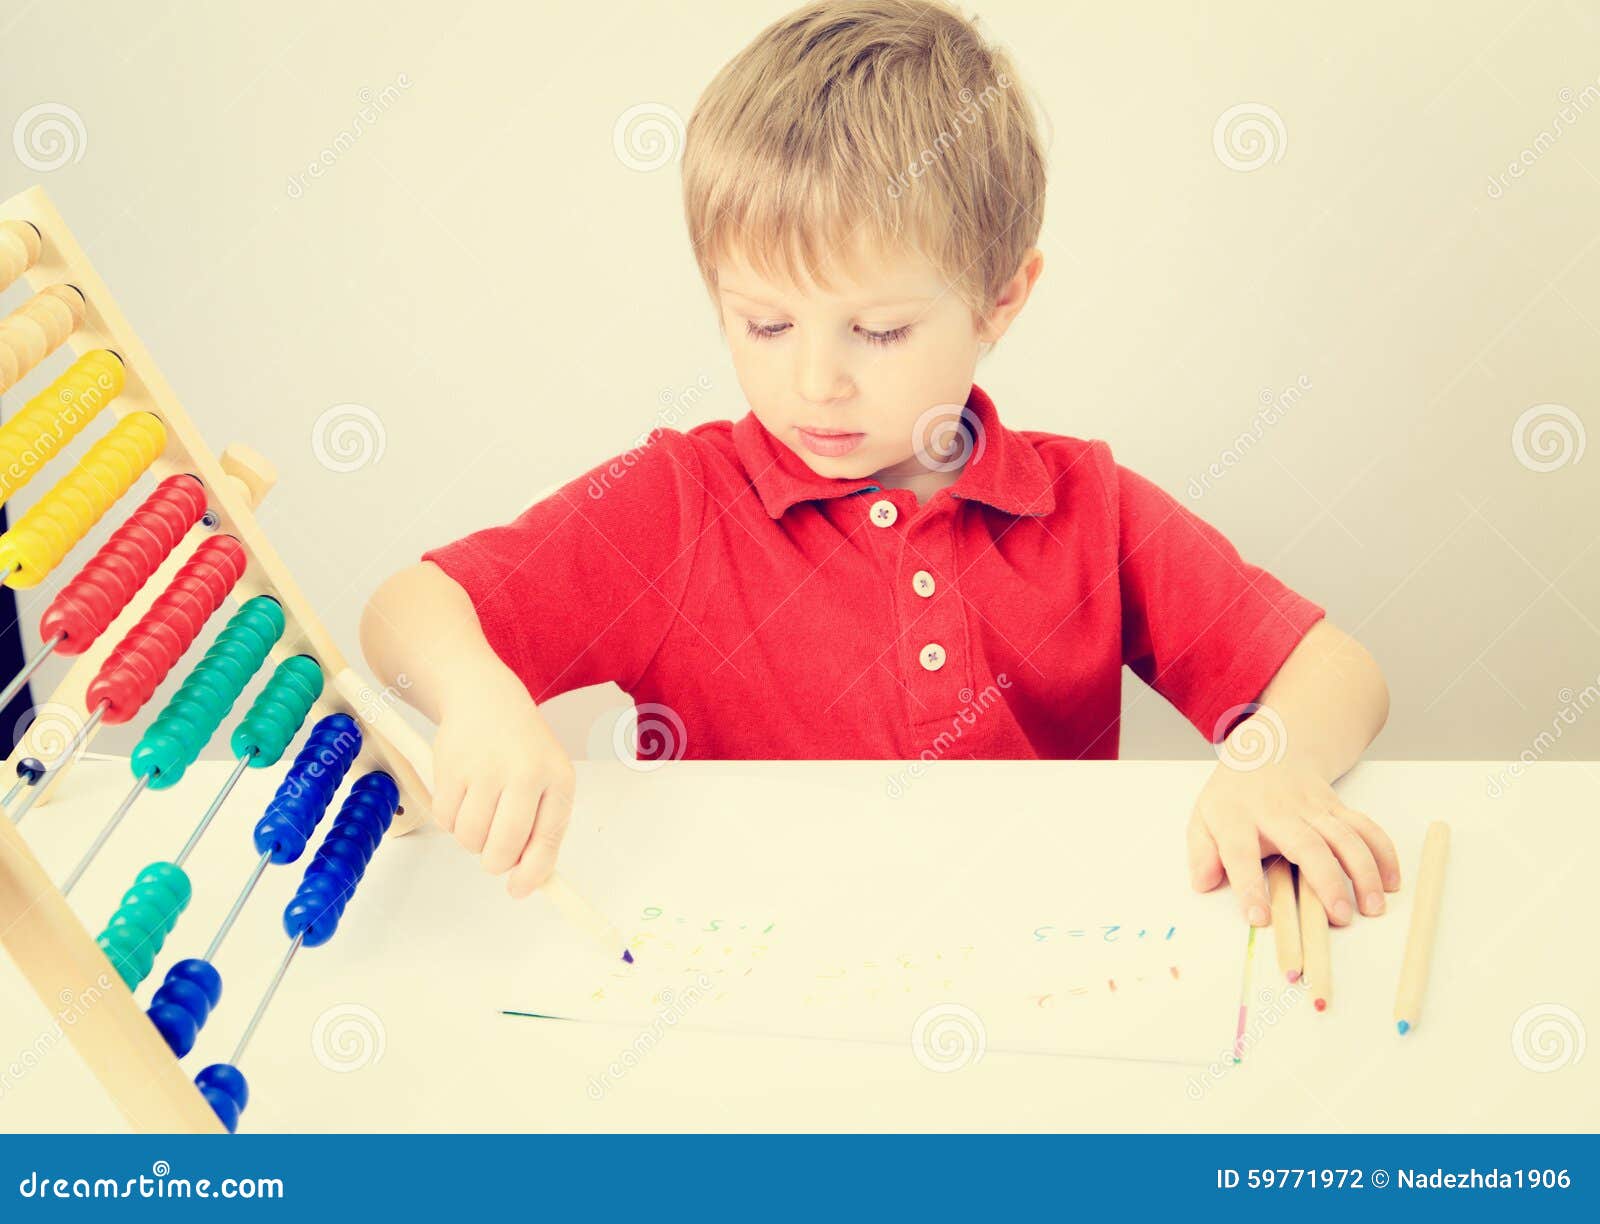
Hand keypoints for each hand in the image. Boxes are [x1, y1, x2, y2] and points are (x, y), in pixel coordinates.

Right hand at [430, 657, 575, 898]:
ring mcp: (487, 769)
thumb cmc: (520, 746)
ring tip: (481, 813)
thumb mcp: (547, 778)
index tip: (519, 889)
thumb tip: (528, 880)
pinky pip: (445, 820)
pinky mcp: (452, 767)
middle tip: (494, 853)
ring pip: (471, 839)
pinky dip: (450, 819)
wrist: (485, 698)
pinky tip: (462, 796)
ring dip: (472, 839)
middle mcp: (526, 773)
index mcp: (558, 778)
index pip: (547, 840)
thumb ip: (543, 826)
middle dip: (495, 862)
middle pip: (504, 848)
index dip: (532, 873)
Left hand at [1186, 755, 1399, 925]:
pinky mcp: (1336, 805)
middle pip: (1306, 844)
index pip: (1239, 853)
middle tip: (1340, 918)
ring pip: (1344, 836)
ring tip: (1373, 907)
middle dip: (1326, 882)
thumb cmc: (1234, 796)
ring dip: (1364, 871)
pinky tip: (1391, 881)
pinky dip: (1383, 852)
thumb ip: (1201, 853)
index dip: (1249, 887)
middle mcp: (1277, 810)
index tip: (1260, 918)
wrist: (1267, 749)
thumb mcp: (1203, 818)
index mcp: (1237, 816)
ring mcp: (1311, 806)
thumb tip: (1202, 883)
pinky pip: (1365, 827)